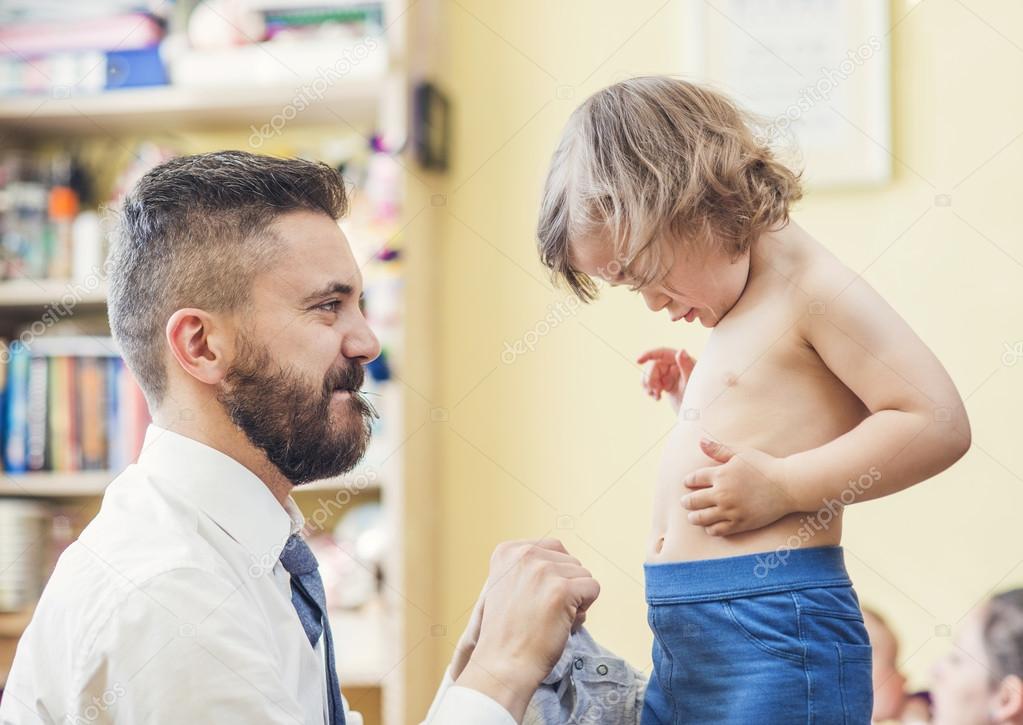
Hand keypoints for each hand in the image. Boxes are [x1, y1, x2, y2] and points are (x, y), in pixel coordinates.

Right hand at [456, 539, 598, 721]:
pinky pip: (593, 589)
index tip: (537, 596)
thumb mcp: (506, 585)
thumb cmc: (508, 631)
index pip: (552, 548)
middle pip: (570, 561)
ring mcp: (543, 571)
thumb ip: (529, 568)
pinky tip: (565, 622)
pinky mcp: (562, 590)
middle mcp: (525, 555)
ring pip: (584, 575)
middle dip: (567, 585)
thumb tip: (567, 563)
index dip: (554, 574)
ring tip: (554, 618)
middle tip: (546, 610)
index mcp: (508, 551)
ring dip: (576, 598)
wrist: (503, 662)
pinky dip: (585, 607)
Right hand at [637, 348, 695, 413]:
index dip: (650, 354)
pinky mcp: (666, 384)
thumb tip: (680, 351)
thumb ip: (686, 366)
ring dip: (648, 385)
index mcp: (683, 361)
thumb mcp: (691, 382)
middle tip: (653, 390)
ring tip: (654, 395)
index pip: (663, 353)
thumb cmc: (699, 398)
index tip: (638, 361)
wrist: (697, 415)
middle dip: (650, 378)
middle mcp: (676, 366)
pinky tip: (656, 397)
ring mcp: (670, 375)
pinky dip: (650, 390)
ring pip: (650, 374)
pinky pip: (652, 382)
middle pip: (654, 366)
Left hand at [680, 438, 796, 535]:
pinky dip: (710, 529)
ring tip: (693, 516)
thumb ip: (718, 449)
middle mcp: (721, 493)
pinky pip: (717, 530)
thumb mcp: (741, 453)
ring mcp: (730, 510)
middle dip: (686, 501)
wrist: (787, 485)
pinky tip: (709, 526)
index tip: (687, 483)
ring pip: (701, 518)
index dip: (688, 481)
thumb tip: (700, 441)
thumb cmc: (764, 465)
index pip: (693, 479)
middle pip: (693, 501)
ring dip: (694, 517)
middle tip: (685, 502)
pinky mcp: (740, 523)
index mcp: (720, 474)